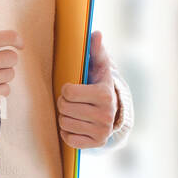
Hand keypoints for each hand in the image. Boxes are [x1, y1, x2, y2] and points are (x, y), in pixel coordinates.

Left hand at [58, 30, 117, 148]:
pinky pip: (68, 138)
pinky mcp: (96, 143)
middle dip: (63, 103)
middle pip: (64, 108)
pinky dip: (67, 131)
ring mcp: (102, 132)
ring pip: (64, 123)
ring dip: (65, 117)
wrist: (114, 111)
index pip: (68, 92)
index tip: (73, 88)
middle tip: (72, 101)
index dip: (66, 89)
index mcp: (105, 95)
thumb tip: (95, 33)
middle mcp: (106, 115)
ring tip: (75, 111)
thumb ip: (96, 50)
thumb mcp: (99, 66)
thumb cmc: (100, 84)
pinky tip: (76, 124)